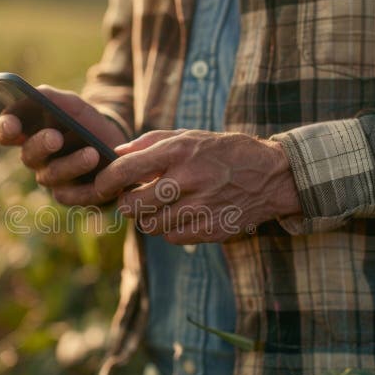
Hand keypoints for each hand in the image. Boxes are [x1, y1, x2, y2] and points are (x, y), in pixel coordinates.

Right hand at [0, 85, 126, 204]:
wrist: (114, 143)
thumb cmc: (85, 122)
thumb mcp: (73, 105)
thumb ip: (52, 98)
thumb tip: (36, 94)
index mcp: (28, 133)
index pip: (6, 132)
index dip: (5, 129)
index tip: (13, 125)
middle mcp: (36, 158)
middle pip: (28, 156)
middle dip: (41, 145)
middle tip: (56, 138)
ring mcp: (52, 179)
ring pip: (53, 176)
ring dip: (72, 164)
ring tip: (92, 153)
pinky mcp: (72, 196)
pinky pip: (74, 198)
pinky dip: (88, 189)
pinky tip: (102, 178)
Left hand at [94, 130, 301, 243]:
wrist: (272, 175)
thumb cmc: (224, 152)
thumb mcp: (190, 136)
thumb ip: (150, 142)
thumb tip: (117, 153)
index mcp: (179, 151)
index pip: (127, 170)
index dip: (106, 181)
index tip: (102, 187)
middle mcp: (188, 179)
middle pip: (133, 205)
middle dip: (127, 203)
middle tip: (134, 198)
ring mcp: (201, 207)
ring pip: (150, 225)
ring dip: (149, 218)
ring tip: (162, 206)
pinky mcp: (212, 229)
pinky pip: (172, 238)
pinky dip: (170, 230)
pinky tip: (181, 216)